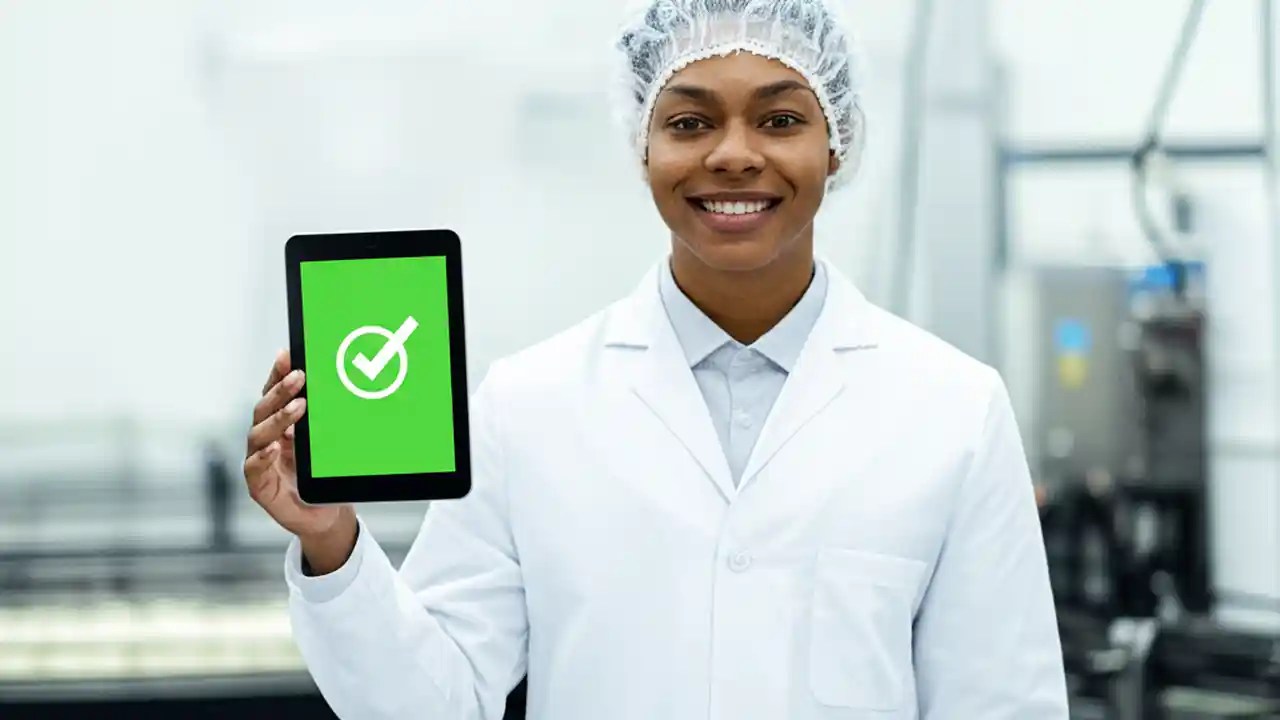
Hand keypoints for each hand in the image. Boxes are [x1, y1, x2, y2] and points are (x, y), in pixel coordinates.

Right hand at [244, 350, 355, 565]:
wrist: (325, 514)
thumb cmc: (325, 475)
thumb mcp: (330, 443)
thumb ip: (329, 420)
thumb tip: (350, 387)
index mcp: (281, 424)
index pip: (274, 393)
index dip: (277, 374)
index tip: (287, 354)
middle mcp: (266, 438)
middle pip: (264, 408)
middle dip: (281, 391)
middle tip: (299, 376)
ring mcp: (260, 461)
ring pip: (259, 433)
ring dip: (278, 418)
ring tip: (297, 407)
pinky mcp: (259, 486)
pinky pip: (254, 468)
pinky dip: (262, 456)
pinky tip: (273, 447)